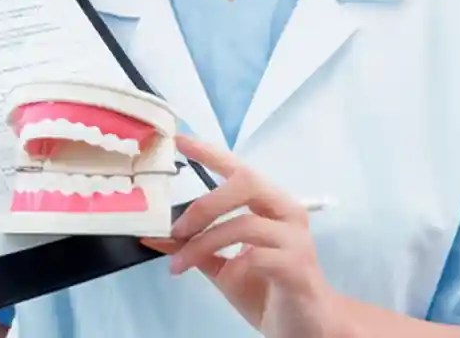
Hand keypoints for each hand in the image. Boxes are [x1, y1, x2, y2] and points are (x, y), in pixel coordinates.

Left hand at [142, 135, 346, 337]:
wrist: (305, 327)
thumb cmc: (267, 290)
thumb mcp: (223, 268)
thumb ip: (195, 249)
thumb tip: (155, 237)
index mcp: (271, 206)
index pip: (240, 170)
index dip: (210, 153)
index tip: (179, 140)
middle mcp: (287, 214)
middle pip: (246, 183)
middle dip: (204, 203)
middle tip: (176, 228)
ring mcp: (295, 239)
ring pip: (244, 224)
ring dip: (204, 243)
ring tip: (180, 263)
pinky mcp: (297, 267)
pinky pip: (258, 256)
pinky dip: (233, 264)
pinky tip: (228, 276)